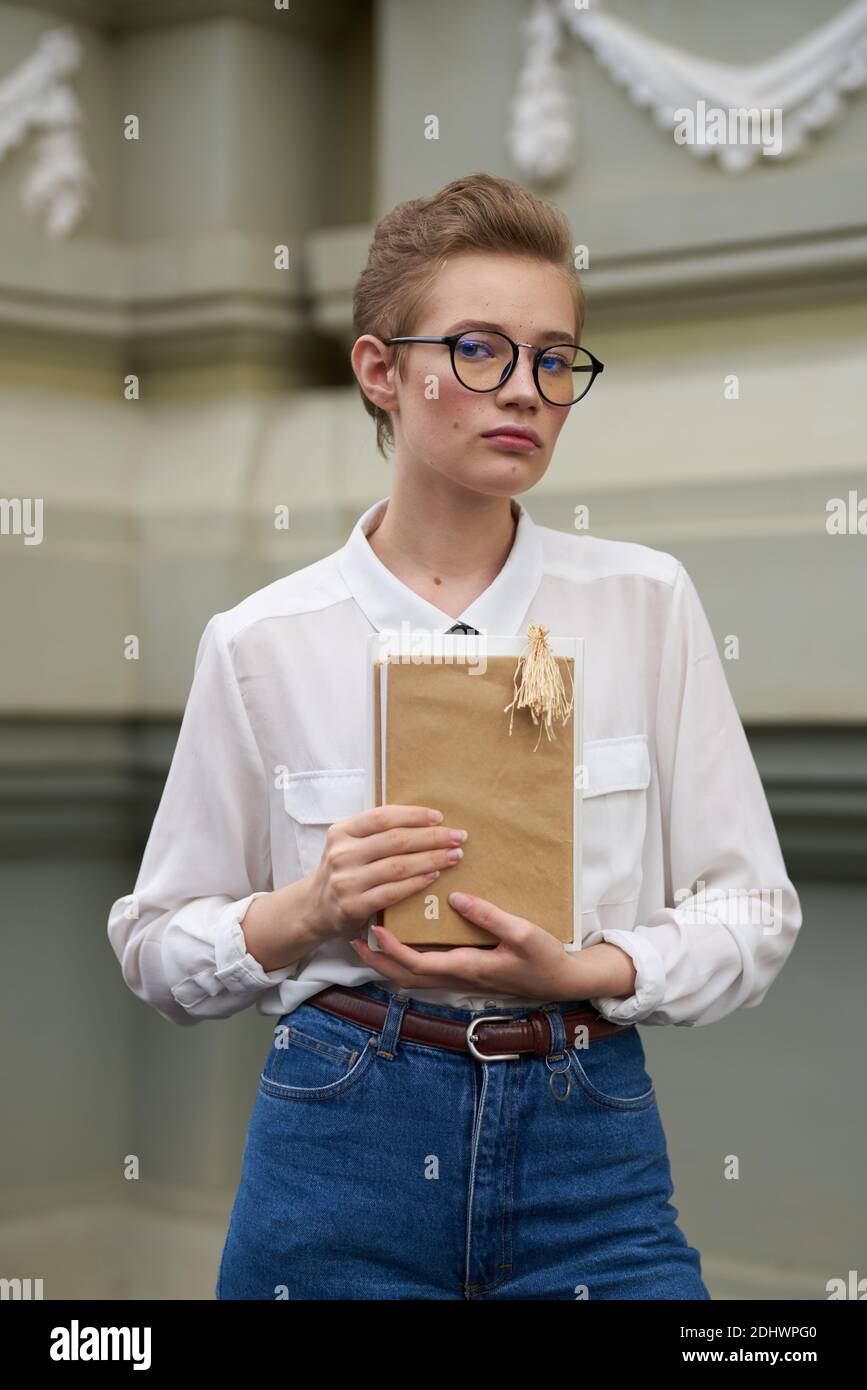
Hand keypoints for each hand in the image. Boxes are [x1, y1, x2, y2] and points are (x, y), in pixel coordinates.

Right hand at [305, 804, 466, 943]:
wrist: (314, 908)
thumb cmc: (342, 871)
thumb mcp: (348, 844)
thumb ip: (376, 832)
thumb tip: (424, 821)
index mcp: (342, 832)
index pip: (383, 817)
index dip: (414, 815)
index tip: (439, 817)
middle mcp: (342, 854)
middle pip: (396, 840)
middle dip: (432, 837)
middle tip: (458, 837)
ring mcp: (347, 881)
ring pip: (398, 866)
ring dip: (432, 859)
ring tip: (454, 856)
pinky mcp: (354, 905)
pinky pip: (394, 891)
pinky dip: (417, 883)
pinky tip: (434, 876)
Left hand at [349, 890, 595, 999]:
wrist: (561, 981)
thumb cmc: (544, 958)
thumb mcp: (522, 932)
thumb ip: (489, 916)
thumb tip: (456, 898)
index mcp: (466, 967)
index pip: (417, 963)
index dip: (392, 950)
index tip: (374, 930)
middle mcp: (458, 976)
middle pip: (405, 977)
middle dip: (377, 962)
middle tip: (354, 940)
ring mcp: (461, 978)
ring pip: (413, 977)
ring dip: (388, 962)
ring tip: (370, 940)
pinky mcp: (466, 973)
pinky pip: (427, 971)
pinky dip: (407, 960)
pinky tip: (404, 941)